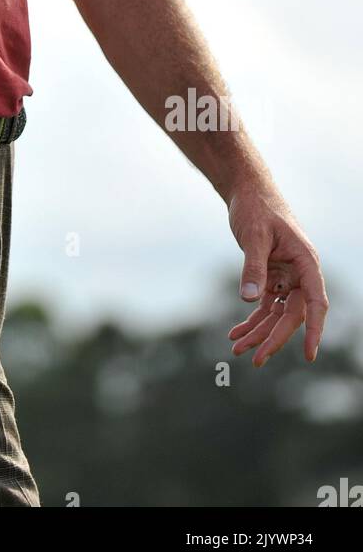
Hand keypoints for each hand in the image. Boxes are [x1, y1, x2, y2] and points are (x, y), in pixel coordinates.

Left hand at [226, 184, 327, 365]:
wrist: (247, 192)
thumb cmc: (256, 208)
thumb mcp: (253, 236)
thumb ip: (253, 267)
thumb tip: (250, 300)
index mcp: (306, 262)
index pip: (315, 302)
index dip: (314, 329)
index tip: (309, 354)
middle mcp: (300, 273)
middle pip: (292, 314)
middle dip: (274, 338)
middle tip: (254, 359)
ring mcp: (286, 277)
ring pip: (277, 313)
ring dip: (258, 332)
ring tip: (237, 349)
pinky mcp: (271, 276)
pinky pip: (265, 304)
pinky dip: (251, 319)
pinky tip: (236, 333)